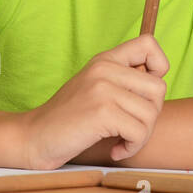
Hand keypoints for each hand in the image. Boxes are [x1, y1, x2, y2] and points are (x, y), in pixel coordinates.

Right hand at [19, 34, 169, 169]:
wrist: (33, 137)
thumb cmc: (68, 119)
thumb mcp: (94, 88)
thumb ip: (122, 80)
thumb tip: (159, 82)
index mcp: (105, 59)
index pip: (148, 43)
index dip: (159, 67)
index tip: (143, 93)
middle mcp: (105, 68)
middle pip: (158, 88)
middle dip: (150, 115)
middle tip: (131, 128)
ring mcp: (103, 89)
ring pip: (151, 113)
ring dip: (140, 136)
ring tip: (121, 141)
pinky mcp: (102, 112)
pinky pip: (138, 132)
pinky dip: (131, 147)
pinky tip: (115, 150)